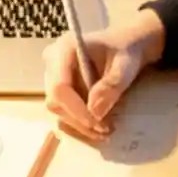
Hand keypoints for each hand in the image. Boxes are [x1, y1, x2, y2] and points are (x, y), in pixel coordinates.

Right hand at [43, 8, 164, 139]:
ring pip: (57, 108)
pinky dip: (78, 121)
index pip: (60, 86)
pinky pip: (62, 109)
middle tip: (105, 131)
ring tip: (104, 131)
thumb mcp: (125, 65)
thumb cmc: (125, 51)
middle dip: (79, 120)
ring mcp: (52, 75)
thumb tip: (94, 112)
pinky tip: (96, 127)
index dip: (76, 109)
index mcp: (64, 49)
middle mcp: (52, 62)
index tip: (97, 123)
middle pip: (55, 100)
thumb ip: (111, 85)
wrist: (123, 46)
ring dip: (79, 124)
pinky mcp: (57, 87)